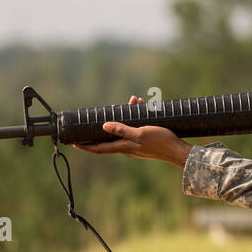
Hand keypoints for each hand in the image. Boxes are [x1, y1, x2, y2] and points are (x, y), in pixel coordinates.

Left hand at [75, 96, 192, 166]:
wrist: (178, 151)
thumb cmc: (160, 142)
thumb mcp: (140, 133)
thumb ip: (122, 129)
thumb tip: (104, 125)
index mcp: (124, 147)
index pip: (100, 148)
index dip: (86, 146)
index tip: (74, 143)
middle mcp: (127, 147)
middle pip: (110, 136)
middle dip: (106, 123)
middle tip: (103, 113)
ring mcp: (136, 144)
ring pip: (124, 128)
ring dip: (125, 115)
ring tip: (133, 101)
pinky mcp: (145, 140)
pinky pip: (135, 127)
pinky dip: (136, 117)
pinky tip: (142, 106)